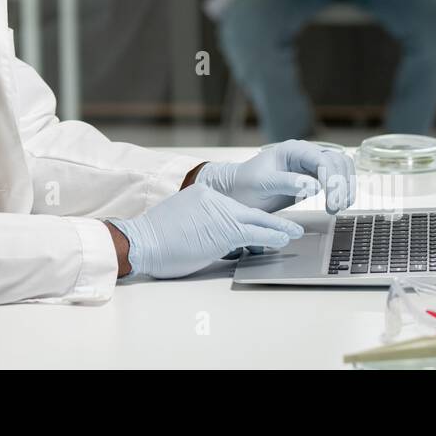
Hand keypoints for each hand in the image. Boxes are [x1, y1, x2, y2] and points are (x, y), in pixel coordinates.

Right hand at [104, 183, 303, 279]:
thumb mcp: (181, 221)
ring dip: (279, 228)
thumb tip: (214, 237)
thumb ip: (200, 223)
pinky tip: (284, 239)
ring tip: (294, 232)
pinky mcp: (226, 230)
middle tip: (288, 225)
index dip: (250, 217)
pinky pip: (256, 233)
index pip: (232, 205)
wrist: (142, 241)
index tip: (261, 222)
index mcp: (201, 194)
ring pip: (257, 219)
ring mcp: (220, 213)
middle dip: (271, 219)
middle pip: (248, 209)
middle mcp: (213, 198)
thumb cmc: (155, 238)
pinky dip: (274, 236)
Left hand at [200, 139, 355, 214]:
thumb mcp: (261, 184)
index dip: (332, 178)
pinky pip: (337, 178)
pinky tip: (339, 204)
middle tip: (336, 208)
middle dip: (341, 184)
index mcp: (291, 150)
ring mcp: (310, 165)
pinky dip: (343, 189)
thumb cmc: (245, 185)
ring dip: (346, 186)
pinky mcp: (313, 177)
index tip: (332, 200)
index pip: (321, 159)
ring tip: (339, 208)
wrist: (237, 191)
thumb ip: (286, 182)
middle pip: (337, 162)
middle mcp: (304, 154)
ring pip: (341, 167)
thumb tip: (315, 186)